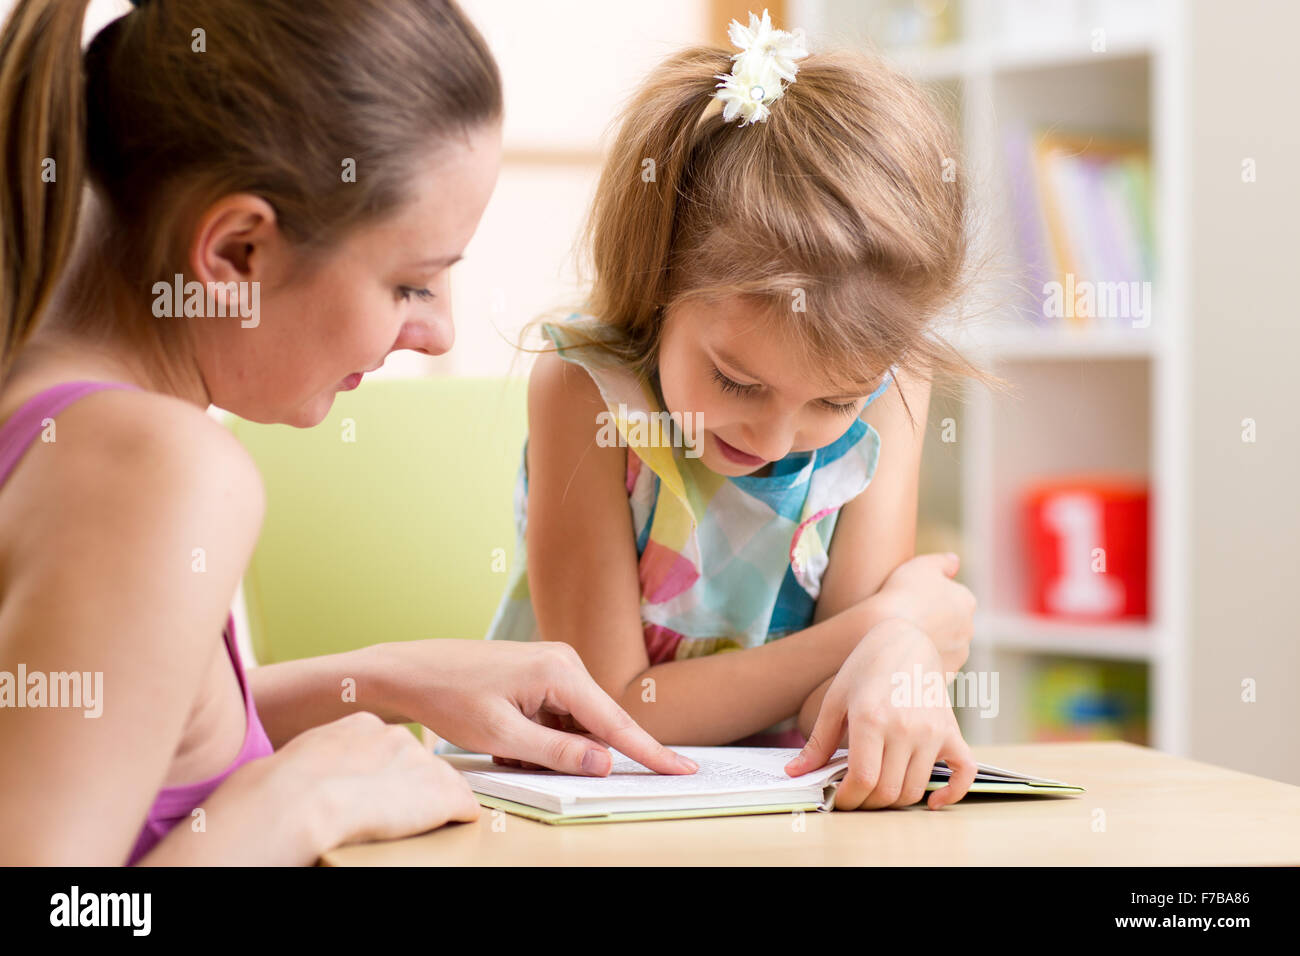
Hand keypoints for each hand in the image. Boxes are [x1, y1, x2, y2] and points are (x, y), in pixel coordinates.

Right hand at [273, 711, 480, 851]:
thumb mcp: (302, 756)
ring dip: (432, 803)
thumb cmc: (281, 788)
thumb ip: (323, 759)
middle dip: (411, 786)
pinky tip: (450, 828)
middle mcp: (398, 737)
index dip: (387, 772)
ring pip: (442, 783)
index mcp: (362, 726)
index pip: (390, 746)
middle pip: (419, 763)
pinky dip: (459, 819)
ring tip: (412, 824)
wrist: (299, 799)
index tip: (378, 788)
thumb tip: (316, 779)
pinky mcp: (444, 793)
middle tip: (392, 809)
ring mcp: (423, 763)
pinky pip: (464, 806)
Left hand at [380, 639, 698, 776]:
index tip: (683, 771)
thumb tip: (606, 763)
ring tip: (502, 743)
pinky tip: (504, 735)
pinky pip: (556, 718)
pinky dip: (537, 738)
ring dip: (546, 748)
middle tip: (519, 754)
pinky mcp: (542, 675)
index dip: (651, 753)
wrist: (411, 670)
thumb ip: (557, 753)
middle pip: (596, 726)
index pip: (616, 723)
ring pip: (573, 726)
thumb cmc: (450, 697)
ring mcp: (554, 667)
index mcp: (560, 671)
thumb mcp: (502, 736)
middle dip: (570, 754)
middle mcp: (565, 662)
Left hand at [784, 618, 976, 810]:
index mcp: (871, 719)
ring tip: (877, 792)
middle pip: (888, 790)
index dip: (847, 799)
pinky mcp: (951, 731)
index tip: (838, 799)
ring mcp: (932, 731)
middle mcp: (905, 728)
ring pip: (914, 789)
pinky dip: (950, 794)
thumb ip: (818, 742)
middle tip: (853, 796)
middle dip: (865, 803)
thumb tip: (795, 773)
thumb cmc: (865, 667)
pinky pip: (964, 773)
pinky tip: (932, 802)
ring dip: (894, 801)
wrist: (905, 639)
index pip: (863, 779)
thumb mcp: (835, 700)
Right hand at [874, 552, 975, 672]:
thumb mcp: (921, 566)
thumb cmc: (903, 595)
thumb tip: (954, 561)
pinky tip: (903, 657)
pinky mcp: (943, 676)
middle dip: (934, 623)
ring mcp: (957, 656)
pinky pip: (932, 668)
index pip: (953, 597)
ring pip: (943, 648)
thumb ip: (942, 562)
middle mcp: (968, 630)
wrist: (887, 635)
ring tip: (901, 641)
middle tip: (905, 619)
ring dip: (929, 645)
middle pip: (951, 624)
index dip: (930, 597)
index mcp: (966, 601)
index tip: (910, 599)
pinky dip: (921, 664)